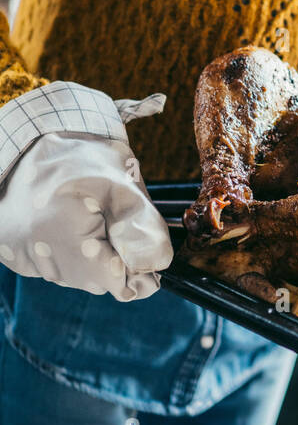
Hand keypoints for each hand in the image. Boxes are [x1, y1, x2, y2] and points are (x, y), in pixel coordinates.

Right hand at [0, 94, 172, 300]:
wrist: (33, 143)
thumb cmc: (80, 158)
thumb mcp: (122, 184)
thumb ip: (142, 227)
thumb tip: (157, 263)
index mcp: (64, 234)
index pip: (115, 282)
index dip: (138, 264)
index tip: (141, 238)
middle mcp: (36, 253)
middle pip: (98, 281)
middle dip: (114, 255)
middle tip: (110, 215)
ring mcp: (21, 257)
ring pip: (78, 276)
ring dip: (92, 252)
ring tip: (86, 214)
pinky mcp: (14, 255)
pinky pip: (58, 267)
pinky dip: (71, 251)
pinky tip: (68, 221)